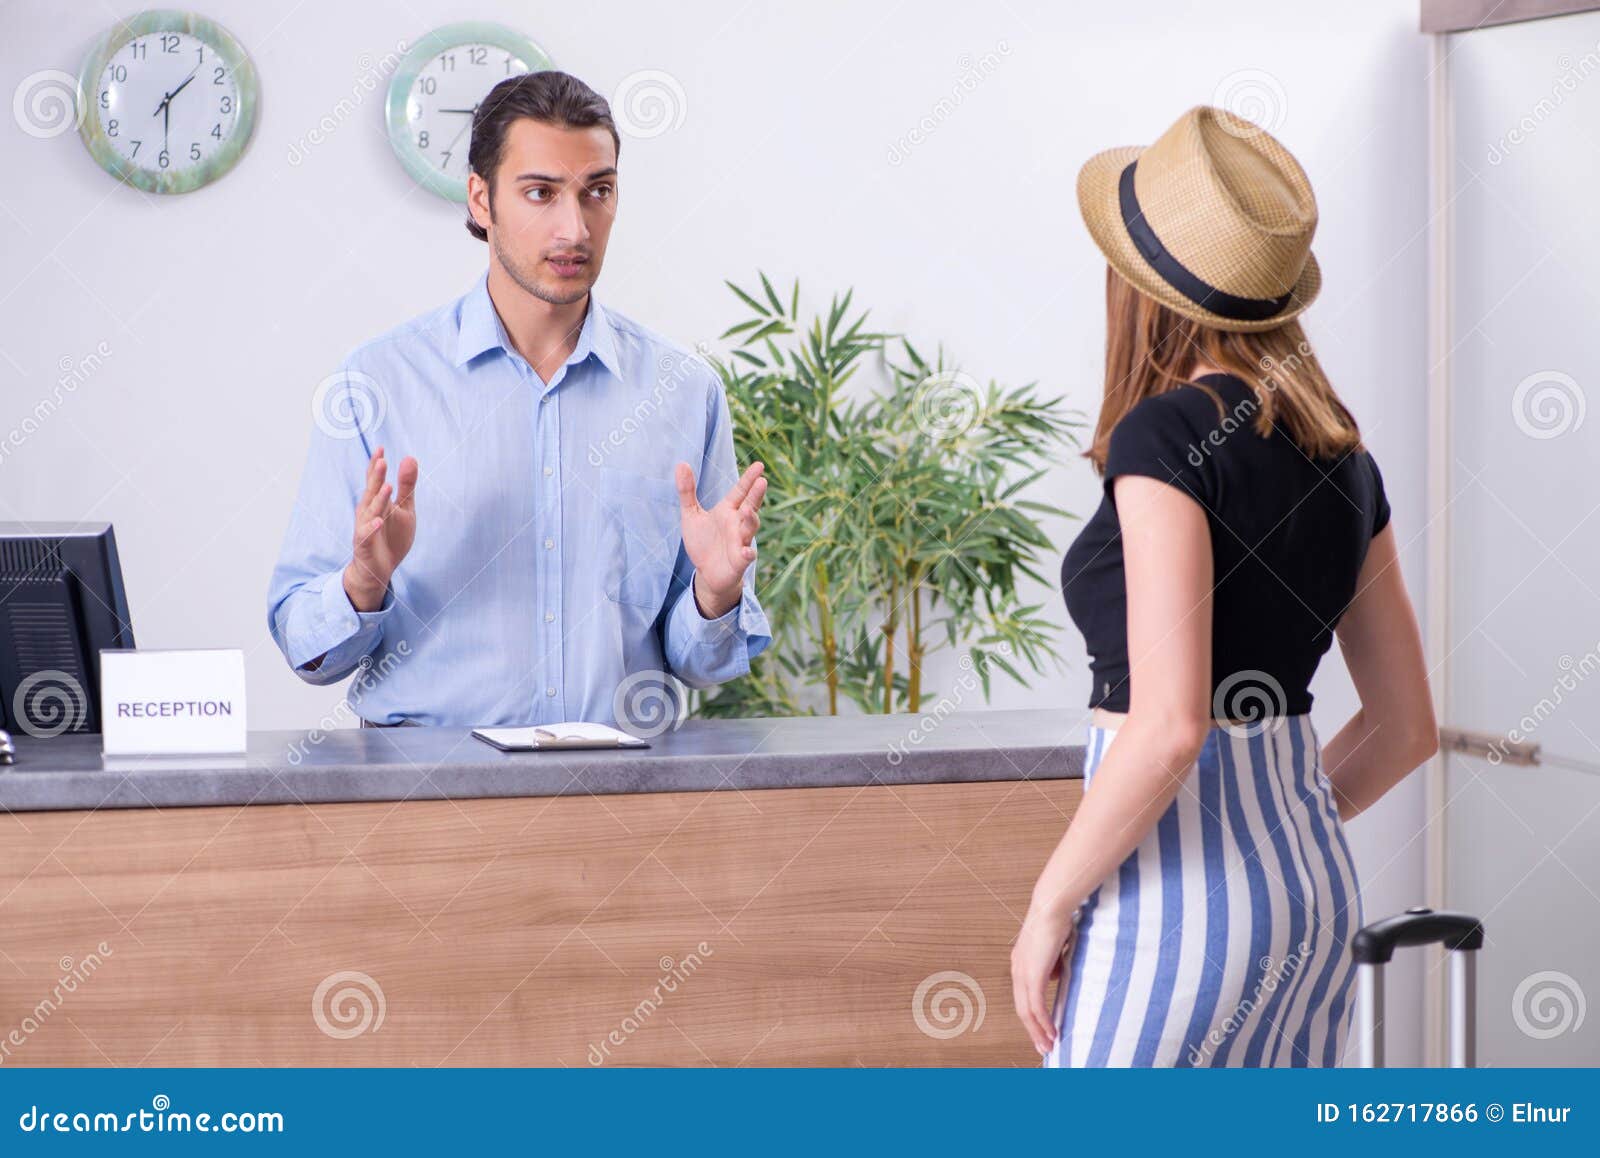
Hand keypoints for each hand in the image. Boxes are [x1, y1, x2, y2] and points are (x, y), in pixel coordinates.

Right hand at [343, 446, 417, 611]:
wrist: (380, 568)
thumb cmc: (391, 535)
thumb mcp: (404, 508)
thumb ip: (407, 486)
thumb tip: (410, 458)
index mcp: (377, 501)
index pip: (375, 480)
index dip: (377, 465)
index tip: (381, 448)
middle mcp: (368, 511)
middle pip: (372, 491)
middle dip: (376, 476)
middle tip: (382, 460)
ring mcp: (365, 527)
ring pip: (371, 511)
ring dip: (378, 499)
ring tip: (387, 486)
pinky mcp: (365, 544)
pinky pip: (367, 535)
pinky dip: (372, 527)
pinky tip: (378, 520)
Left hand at [676, 460, 765, 616]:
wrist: (707, 573)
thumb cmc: (703, 542)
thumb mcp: (691, 515)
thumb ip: (687, 491)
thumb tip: (681, 463)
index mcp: (728, 510)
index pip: (741, 491)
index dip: (749, 479)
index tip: (759, 465)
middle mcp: (738, 524)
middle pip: (750, 506)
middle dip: (756, 495)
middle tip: (762, 481)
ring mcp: (740, 541)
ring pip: (750, 528)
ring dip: (751, 520)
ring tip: (748, 511)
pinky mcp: (739, 561)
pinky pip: (746, 556)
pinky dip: (748, 553)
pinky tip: (747, 551)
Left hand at [1010, 901, 1075, 1056]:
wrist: (1051, 907)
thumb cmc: (1056, 920)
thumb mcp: (1054, 947)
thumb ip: (1052, 963)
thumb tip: (1055, 977)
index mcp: (1021, 962)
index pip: (1024, 995)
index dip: (1032, 1015)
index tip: (1041, 1030)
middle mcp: (1017, 969)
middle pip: (1022, 1008)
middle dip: (1033, 1031)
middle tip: (1043, 1047)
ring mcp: (1023, 973)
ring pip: (1027, 1011)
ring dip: (1038, 1031)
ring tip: (1048, 1046)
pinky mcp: (1033, 975)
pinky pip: (1036, 1005)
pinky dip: (1044, 1022)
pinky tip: (1052, 1033)